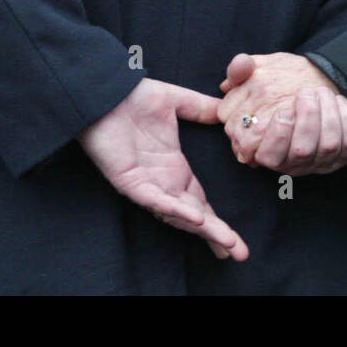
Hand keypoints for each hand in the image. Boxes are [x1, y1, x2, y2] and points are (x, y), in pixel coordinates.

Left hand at [79, 77, 248, 260]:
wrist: (105, 93)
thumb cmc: (133, 98)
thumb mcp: (175, 101)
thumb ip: (199, 107)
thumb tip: (224, 111)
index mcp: (174, 168)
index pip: (200, 202)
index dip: (218, 220)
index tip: (236, 241)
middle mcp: (164, 182)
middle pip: (196, 216)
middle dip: (218, 235)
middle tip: (241, 253)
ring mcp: (148, 185)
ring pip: (179, 215)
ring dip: (204, 229)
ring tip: (227, 241)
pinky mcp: (131, 182)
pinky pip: (156, 200)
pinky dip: (176, 210)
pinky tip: (197, 218)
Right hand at [218, 53, 346, 176]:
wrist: (308, 86)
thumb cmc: (275, 85)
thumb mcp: (253, 75)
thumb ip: (239, 72)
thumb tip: (241, 65)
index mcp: (264, 147)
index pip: (268, 156)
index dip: (277, 135)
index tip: (283, 110)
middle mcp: (291, 161)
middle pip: (301, 152)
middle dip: (307, 120)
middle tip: (306, 93)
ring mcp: (318, 160)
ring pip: (328, 146)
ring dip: (326, 114)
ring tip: (321, 91)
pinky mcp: (342, 155)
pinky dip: (345, 117)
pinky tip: (338, 100)